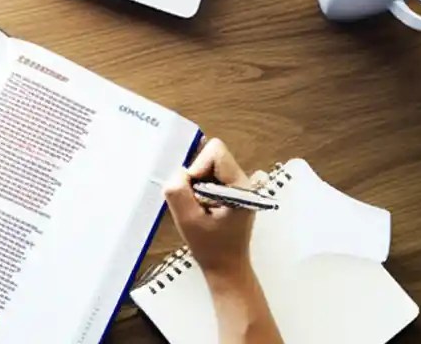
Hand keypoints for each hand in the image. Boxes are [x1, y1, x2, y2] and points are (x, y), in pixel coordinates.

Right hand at [163, 138, 259, 279]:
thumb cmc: (211, 248)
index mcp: (239, 187)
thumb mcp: (187, 220)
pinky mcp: (231, 192)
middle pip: (212, 156)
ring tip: (200, 208)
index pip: (215, 151)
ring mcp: (238, 187)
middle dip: (196, 176)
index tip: (194, 192)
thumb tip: (179, 172)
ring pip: (208, 166)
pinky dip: (200, 189)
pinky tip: (202, 209)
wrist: (226, 268)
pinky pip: (209, 177)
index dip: (198, 167)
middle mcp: (243, 182)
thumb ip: (178, 190)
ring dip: (197, 184)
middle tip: (196, 202)